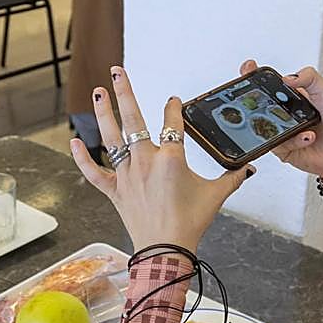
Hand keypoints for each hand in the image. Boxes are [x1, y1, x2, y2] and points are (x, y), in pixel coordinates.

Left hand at [69, 67, 250, 251]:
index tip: (174, 101)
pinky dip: (82, 158)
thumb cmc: (190, 223)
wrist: (166, 250)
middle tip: (117, 71)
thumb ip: (232, 177)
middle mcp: (145, 161)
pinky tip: (75, 141)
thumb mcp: (216, 196)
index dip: (174, 108)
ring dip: (104, 114)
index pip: (172, 123)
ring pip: (112, 139)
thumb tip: (247, 169)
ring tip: (99, 93)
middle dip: (125, 92)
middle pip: (134, 120)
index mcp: (171, 159)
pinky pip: (94, 172)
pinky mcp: (114, 190)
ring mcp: (127, 175)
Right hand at [239, 60, 322, 183]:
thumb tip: (288, 77)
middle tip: (264, 101)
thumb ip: (311, 78)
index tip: (249, 67)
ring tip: (307, 128)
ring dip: (285, 127)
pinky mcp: (280, 149)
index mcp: (287, 96)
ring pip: (267, 127)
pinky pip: (278, 144)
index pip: (266, 83)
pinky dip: (295, 141)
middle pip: (258, 105)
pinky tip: (309, 137)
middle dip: (255, 102)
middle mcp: (280, 112)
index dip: (253, 74)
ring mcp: (278, 130)